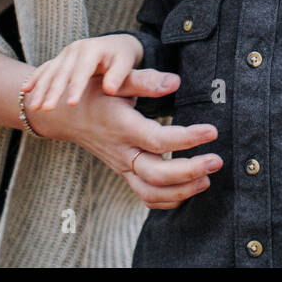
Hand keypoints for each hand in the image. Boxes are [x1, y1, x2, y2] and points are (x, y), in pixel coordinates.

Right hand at [21, 33, 143, 109]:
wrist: (116, 45)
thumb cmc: (122, 57)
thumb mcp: (125, 63)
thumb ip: (118, 75)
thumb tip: (109, 90)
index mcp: (92, 49)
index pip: (82, 71)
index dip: (76, 87)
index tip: (71, 104)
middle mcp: (75, 49)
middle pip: (62, 72)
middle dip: (53, 91)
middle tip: (47, 109)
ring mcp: (66, 53)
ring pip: (50, 72)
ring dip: (41, 89)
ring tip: (34, 107)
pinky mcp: (60, 59)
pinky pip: (45, 69)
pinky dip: (35, 79)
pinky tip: (25, 91)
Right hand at [25, 70, 222, 209]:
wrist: (64, 114)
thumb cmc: (93, 92)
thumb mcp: (116, 81)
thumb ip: (145, 81)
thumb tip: (176, 82)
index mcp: (122, 127)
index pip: (159, 141)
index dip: (188, 139)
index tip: (212, 131)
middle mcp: (121, 151)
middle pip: (157, 175)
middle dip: (190, 171)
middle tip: (216, 160)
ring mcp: (121, 166)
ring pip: (150, 192)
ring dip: (182, 191)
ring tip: (207, 178)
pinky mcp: (123, 172)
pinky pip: (144, 196)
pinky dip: (167, 200)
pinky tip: (189, 189)